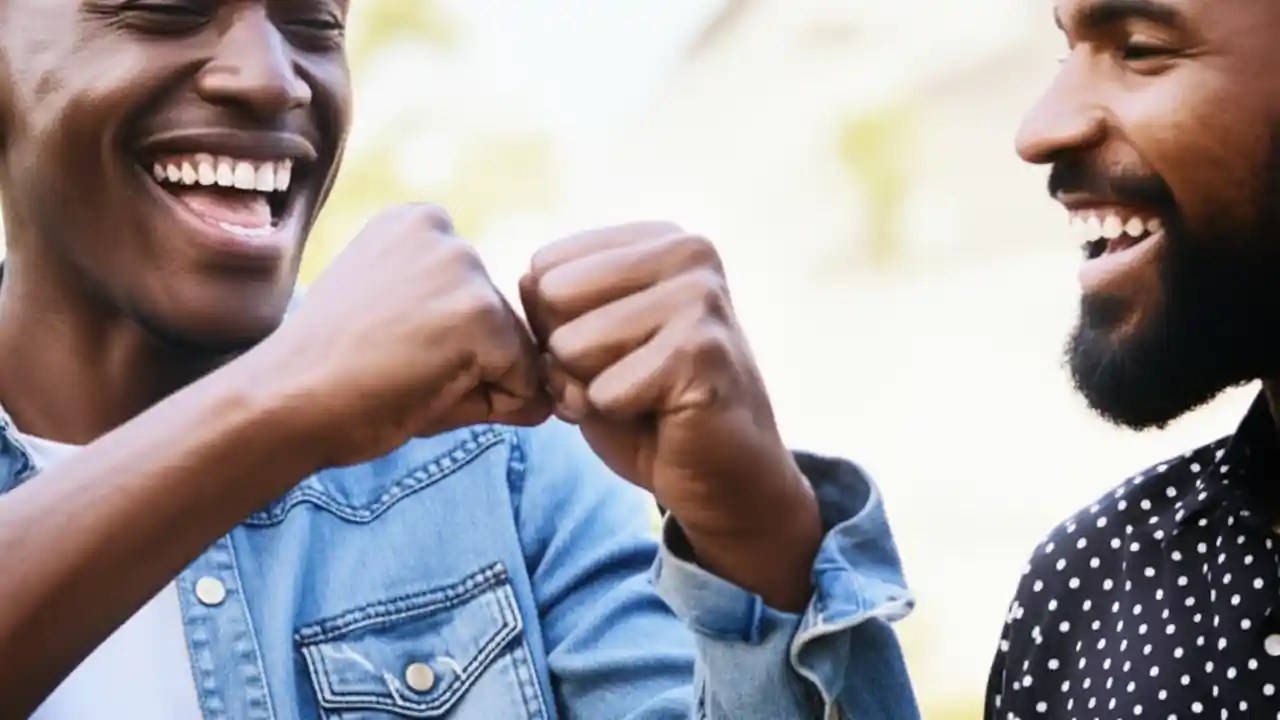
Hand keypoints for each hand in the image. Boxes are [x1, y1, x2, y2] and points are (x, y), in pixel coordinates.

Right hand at [251, 204, 551, 469]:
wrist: (280, 404)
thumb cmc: (334, 380)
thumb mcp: (403, 329)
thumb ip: (475, 335)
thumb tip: (563, 390)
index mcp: (418, 224)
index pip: (480, 304)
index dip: (445, 351)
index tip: (381, 348)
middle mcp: (446, 231)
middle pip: (506, 327)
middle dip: (468, 370)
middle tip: (391, 369)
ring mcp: (465, 270)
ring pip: (519, 357)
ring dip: (476, 388)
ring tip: (405, 378)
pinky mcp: (482, 317)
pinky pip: (525, 386)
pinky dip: (487, 409)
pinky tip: (422, 390)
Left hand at [520, 222, 820, 608]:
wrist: (723, 477)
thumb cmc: (648, 406)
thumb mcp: (588, 340)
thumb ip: (554, 304)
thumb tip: (528, 284)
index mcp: (661, 237)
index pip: (545, 266)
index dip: (556, 325)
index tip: (609, 352)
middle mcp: (688, 252)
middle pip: (552, 297)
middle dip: (568, 356)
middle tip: (624, 380)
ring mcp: (700, 298)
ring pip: (571, 344)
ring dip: (591, 390)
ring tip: (641, 398)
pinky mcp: (702, 353)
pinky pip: (603, 391)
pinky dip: (618, 417)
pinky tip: (662, 418)